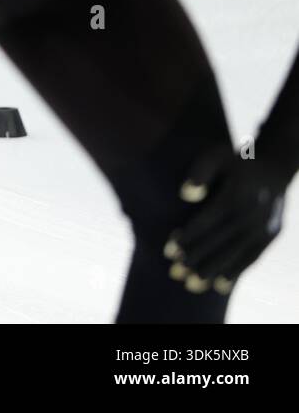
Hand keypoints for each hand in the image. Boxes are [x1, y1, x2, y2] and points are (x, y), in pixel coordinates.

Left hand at [164, 143, 290, 292]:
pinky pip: (252, 257)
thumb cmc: (235, 161)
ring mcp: (264, 226)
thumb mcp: (216, 156)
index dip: (186, 239)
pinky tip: (220, 287)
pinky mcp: (271, 235)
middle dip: (195, 260)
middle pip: (219, 242)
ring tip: (192, 285)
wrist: (274, 166)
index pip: (206, 223)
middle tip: (174, 274)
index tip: (167, 253)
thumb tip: (185, 195)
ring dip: (213, 271)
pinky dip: (236, 272)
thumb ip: (199, 173)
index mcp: (235, 195)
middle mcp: (252, 214)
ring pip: (235, 254)